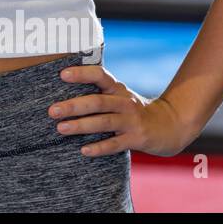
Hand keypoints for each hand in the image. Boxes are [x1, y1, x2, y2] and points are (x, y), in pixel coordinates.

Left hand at [48, 60, 197, 157]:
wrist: (170, 126)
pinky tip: (83, 150)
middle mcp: (125, 102)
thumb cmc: (133, 110)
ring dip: (81, 125)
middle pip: (98, 101)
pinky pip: (116, 144)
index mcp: (118, 88)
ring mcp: (132, 121)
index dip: (82, 73)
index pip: (100, 75)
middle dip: (73, 105)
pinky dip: (99, 147)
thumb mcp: (119, 96)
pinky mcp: (137, 139)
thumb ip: (98, 92)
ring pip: (104, 122)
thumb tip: (60, 92)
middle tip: (52, 111)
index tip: (63, 74)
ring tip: (61, 128)